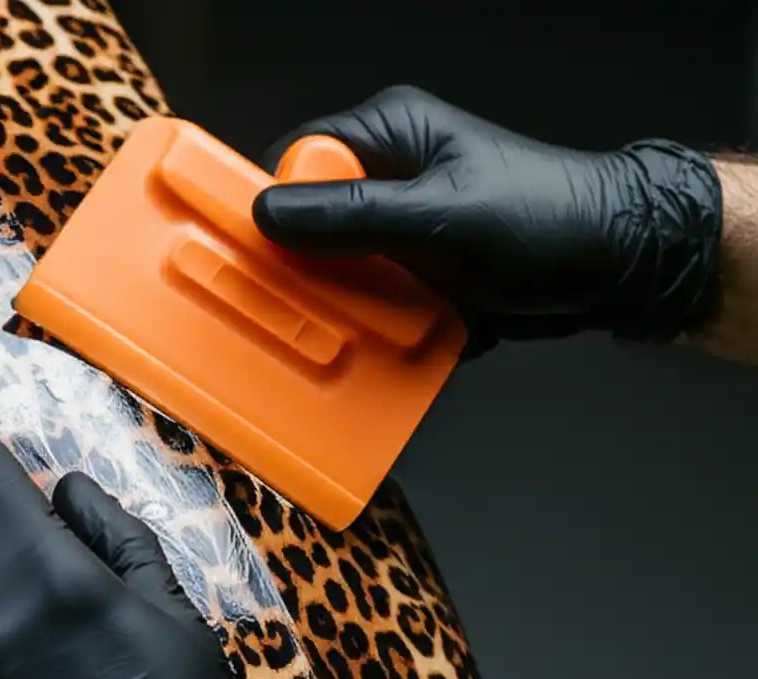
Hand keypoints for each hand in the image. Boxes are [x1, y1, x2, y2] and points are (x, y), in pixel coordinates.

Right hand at [253, 85, 723, 348]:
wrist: (621, 266)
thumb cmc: (553, 219)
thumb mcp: (442, 218)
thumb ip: (353, 217)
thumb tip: (273, 213)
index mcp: (391, 134)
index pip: (300, 159)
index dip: (277, 206)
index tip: (269, 251)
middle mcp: (390, 175)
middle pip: (310, 222)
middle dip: (315, 268)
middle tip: (329, 295)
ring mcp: (404, 225)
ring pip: (338, 269)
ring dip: (352, 303)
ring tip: (383, 317)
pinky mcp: (418, 268)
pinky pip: (373, 298)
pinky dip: (382, 323)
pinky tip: (404, 332)